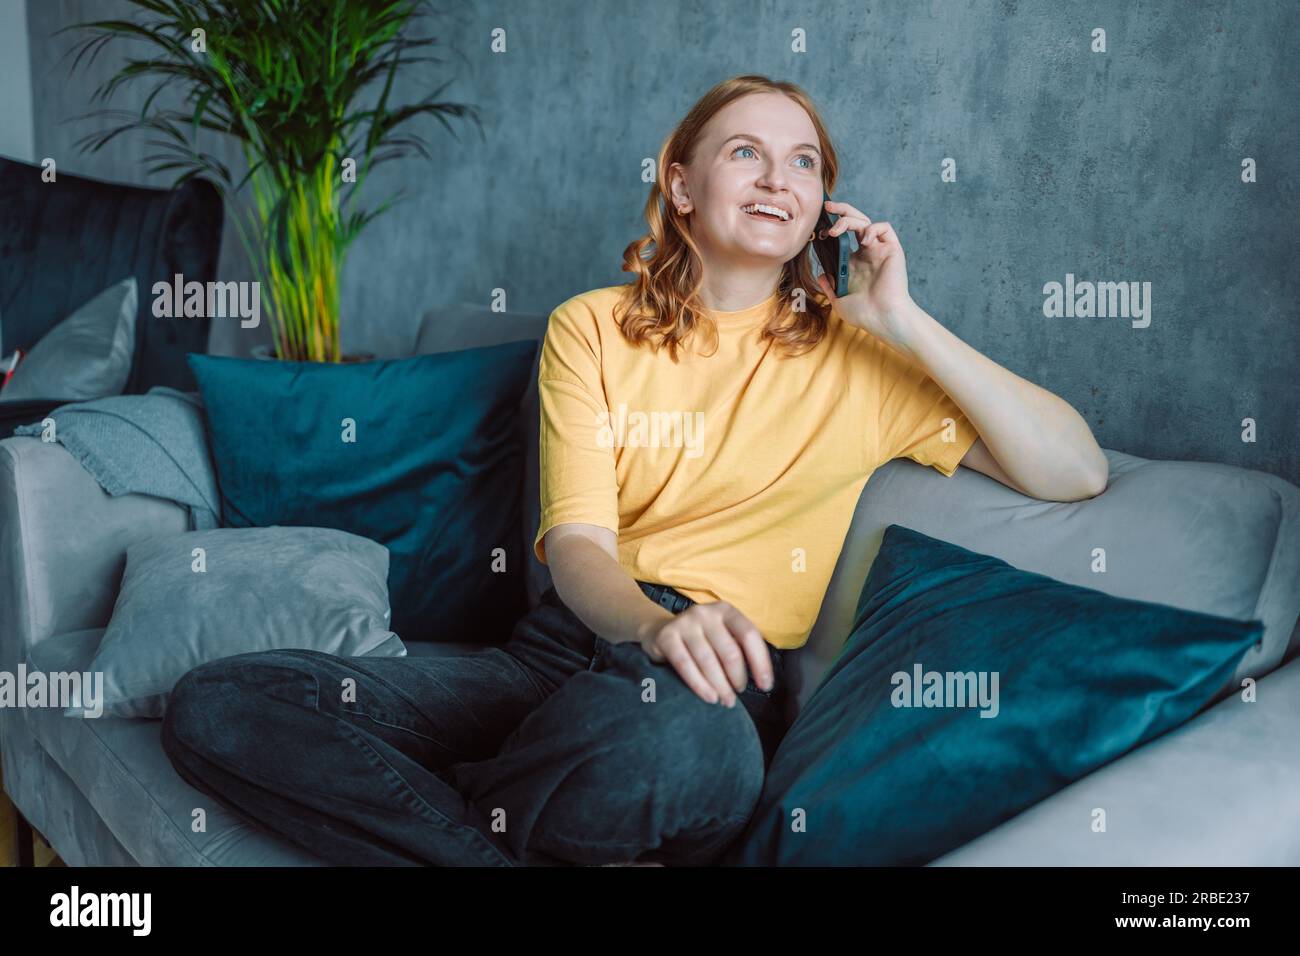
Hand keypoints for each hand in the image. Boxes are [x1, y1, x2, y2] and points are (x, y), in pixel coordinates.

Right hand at [638, 600, 773, 706]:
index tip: (766, 685)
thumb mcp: (723, 636)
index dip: (760, 662)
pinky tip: (709, 697)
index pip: (749, 635)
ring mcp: (685, 623)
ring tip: (726, 701)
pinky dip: (699, 685)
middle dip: (737, 678)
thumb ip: (741, 649)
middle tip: (738, 694)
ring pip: (708, 661)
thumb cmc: (702, 640)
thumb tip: (764, 679)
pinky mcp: (667, 636)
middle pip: (729, 651)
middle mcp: (706, 613)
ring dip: (720, 686)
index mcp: (726, 611)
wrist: (660, 632)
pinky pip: (686, 665)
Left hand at [814, 199, 915, 347]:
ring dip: (850, 218)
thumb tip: (820, 275)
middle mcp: (867, 253)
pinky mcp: (892, 250)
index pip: (843, 236)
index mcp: (855, 262)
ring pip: (866, 221)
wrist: (882, 318)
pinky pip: (885, 228)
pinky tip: (863, 240)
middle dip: (841, 210)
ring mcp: (879, 250)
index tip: (818, 231)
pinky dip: (873, 228)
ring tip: (836, 230)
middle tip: (827, 207)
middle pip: (855, 222)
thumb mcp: (838, 300)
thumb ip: (829, 287)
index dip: (832, 228)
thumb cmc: (864, 314)